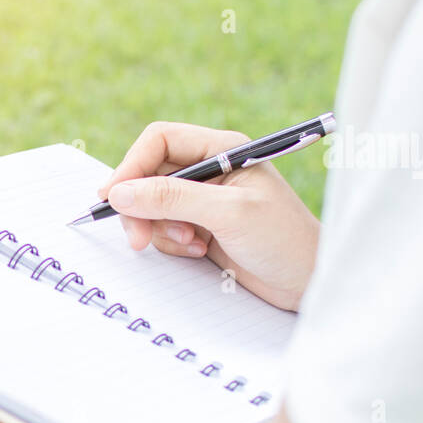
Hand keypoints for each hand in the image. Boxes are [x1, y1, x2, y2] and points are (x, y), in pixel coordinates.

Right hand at [99, 122, 319, 310]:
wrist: (308, 281)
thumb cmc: (283, 240)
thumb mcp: (228, 213)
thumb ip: (173, 198)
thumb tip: (120, 193)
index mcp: (222, 149)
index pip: (159, 140)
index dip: (131, 166)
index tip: (113, 198)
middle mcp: (211, 169)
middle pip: (149, 174)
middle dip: (140, 206)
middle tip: (138, 239)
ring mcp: (204, 199)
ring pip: (152, 204)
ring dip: (160, 228)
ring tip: (191, 245)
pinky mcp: (201, 227)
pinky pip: (165, 228)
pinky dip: (172, 243)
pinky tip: (200, 252)